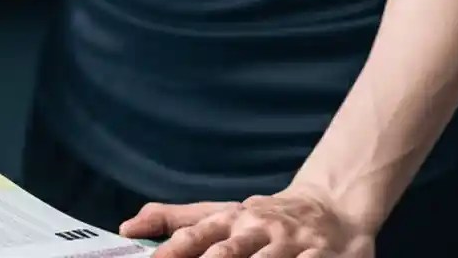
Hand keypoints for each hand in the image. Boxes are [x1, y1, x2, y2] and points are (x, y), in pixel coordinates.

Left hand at [119, 185, 375, 257]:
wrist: (330, 206)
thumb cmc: (262, 217)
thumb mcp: (220, 212)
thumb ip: (174, 219)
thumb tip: (127, 228)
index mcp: (229, 218)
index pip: (194, 236)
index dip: (171, 252)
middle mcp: (257, 229)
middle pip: (226, 254)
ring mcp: (290, 244)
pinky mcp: (323, 257)